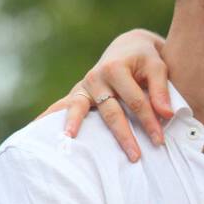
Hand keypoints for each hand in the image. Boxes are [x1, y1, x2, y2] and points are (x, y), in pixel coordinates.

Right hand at [34, 29, 170, 160]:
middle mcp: (95, 77)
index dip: (149, 121)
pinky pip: (62, 106)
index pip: (135, 101)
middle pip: (110, 111)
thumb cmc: (145, 59)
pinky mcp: (77, 94)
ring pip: (79, 108)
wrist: (128, 47)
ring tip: (68, 140)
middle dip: (124, 135)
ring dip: (75, 125)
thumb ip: (161, 90)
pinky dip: (49, 116)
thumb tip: (167, 114)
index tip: (160, 141)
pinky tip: (36, 129)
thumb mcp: (157, 67)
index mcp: (116, 68)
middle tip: (135, 156)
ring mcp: (83, 86)